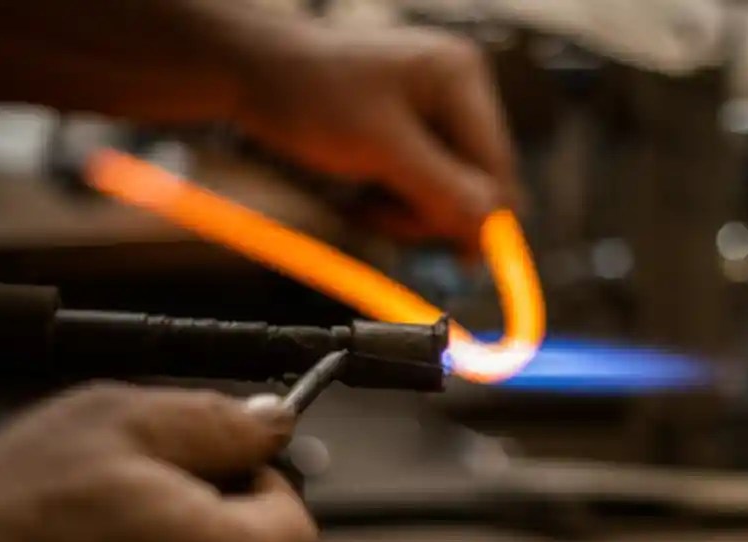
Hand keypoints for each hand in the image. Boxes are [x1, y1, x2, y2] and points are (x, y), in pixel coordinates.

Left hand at [236, 25, 518, 244]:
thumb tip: (490, 233)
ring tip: (366, 202)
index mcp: (460, 76)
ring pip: (450, 189)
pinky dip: (397, 200)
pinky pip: (425, 183)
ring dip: (409, 210)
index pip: (497, 163)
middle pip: (477, 180)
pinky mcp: (413, 131)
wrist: (250, 74)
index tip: (466, 261)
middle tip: (382, 215)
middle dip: (432, 210)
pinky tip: (366, 193)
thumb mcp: (382, 149)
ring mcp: (435, 109)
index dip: (485, 215)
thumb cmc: (309, 95)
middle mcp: (457, 89)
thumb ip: (442, 190)